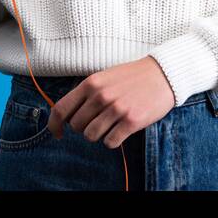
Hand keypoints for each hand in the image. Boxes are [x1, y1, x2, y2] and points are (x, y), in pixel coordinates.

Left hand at [47, 56, 176, 147]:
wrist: (163, 74)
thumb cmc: (132, 77)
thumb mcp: (104, 77)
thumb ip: (86, 93)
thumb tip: (67, 115)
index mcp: (91, 83)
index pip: (61, 109)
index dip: (55, 125)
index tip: (57, 133)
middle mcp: (101, 96)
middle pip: (77, 126)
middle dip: (84, 128)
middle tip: (99, 121)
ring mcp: (116, 109)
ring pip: (91, 136)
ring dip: (99, 135)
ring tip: (111, 125)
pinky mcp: (131, 121)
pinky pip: (110, 142)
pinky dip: (113, 140)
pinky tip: (121, 130)